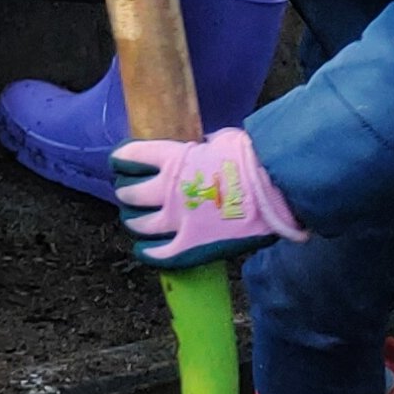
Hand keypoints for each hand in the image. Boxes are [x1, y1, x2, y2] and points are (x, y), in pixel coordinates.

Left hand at [112, 126, 306, 265]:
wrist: (274, 188)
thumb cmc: (253, 158)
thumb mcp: (223, 139)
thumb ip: (204, 145)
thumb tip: (203, 146)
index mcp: (174, 159)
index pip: (133, 156)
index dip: (122, 159)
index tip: (119, 160)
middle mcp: (168, 190)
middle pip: (130, 193)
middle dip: (126, 192)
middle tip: (127, 193)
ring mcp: (178, 220)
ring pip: (140, 224)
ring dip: (133, 221)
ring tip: (134, 220)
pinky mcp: (190, 245)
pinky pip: (160, 254)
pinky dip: (148, 253)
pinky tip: (144, 250)